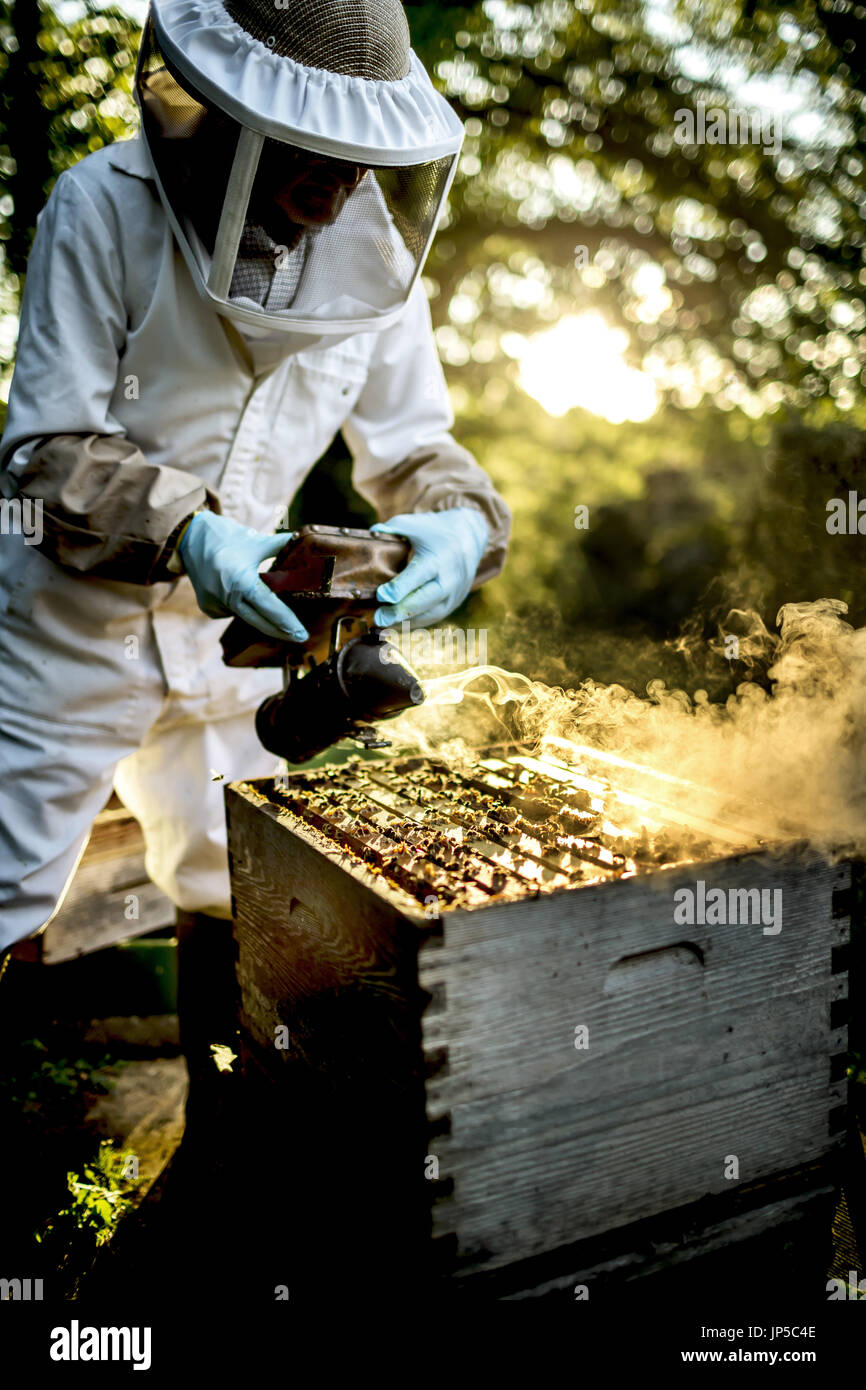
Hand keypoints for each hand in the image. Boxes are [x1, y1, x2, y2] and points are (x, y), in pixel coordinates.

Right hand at [179, 512, 308, 641]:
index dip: (286, 621)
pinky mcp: (208, 607)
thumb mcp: (257, 540)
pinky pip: (232, 613)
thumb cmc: (227, 536)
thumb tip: (307, 547)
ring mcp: (214, 603)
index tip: (302, 633)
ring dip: (263, 619)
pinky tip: (243, 597)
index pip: (269, 606)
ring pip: (246, 618)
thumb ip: (282, 546)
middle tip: (300, 638)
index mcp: (240, 579)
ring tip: (280, 621)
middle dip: (280, 631)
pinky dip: (243, 608)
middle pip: (259, 622)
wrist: (190, 536)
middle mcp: (225, 595)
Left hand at [372, 508, 488, 626]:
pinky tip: (395, 625)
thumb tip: (370, 535)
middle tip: (378, 617)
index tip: (381, 594)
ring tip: (382, 625)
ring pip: (429, 614)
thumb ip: (390, 530)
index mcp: (438, 557)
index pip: (418, 576)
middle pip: (425, 600)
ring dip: (405, 622)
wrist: (468, 539)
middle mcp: (449, 578)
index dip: (398, 588)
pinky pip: (433, 618)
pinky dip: (414, 623)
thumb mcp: (412, 524)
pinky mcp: (453, 603)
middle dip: (400, 611)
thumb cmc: (432, 532)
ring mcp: (454, 593)